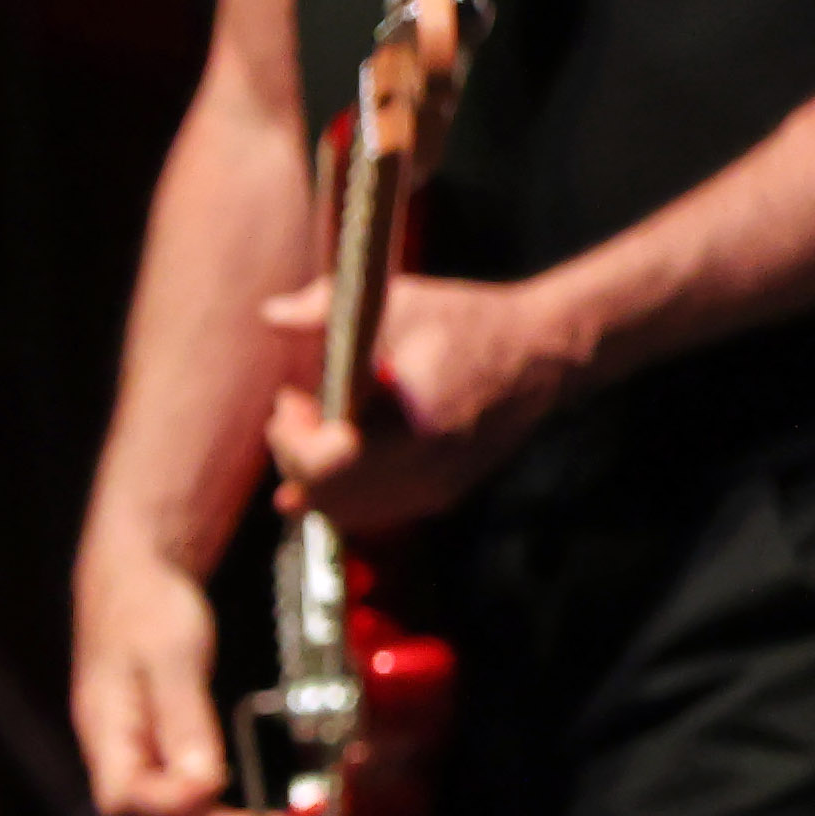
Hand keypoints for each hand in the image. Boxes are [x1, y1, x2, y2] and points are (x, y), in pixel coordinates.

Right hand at [73, 535, 268, 815]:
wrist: (137, 576)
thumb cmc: (147, 609)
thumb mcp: (169, 655)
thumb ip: (183, 721)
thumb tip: (201, 787)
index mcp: (106, 732)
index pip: (125, 797)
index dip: (172, 810)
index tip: (221, 801)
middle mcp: (120, 755)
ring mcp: (140, 755)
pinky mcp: (163, 749)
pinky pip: (187, 796)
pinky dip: (219, 814)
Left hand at [260, 271, 590, 534]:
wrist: (544, 354)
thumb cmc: (469, 323)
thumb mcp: (399, 303)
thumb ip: (327, 308)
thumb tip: (270, 313)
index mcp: (406, 428)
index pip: (321, 466)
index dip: (290, 438)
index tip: (291, 397)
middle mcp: (421, 471)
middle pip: (324, 496)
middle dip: (296, 456)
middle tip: (296, 411)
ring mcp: (434, 490)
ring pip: (346, 512)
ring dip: (318, 478)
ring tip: (320, 430)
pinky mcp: (444, 495)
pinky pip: (377, 510)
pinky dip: (349, 491)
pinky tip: (349, 451)